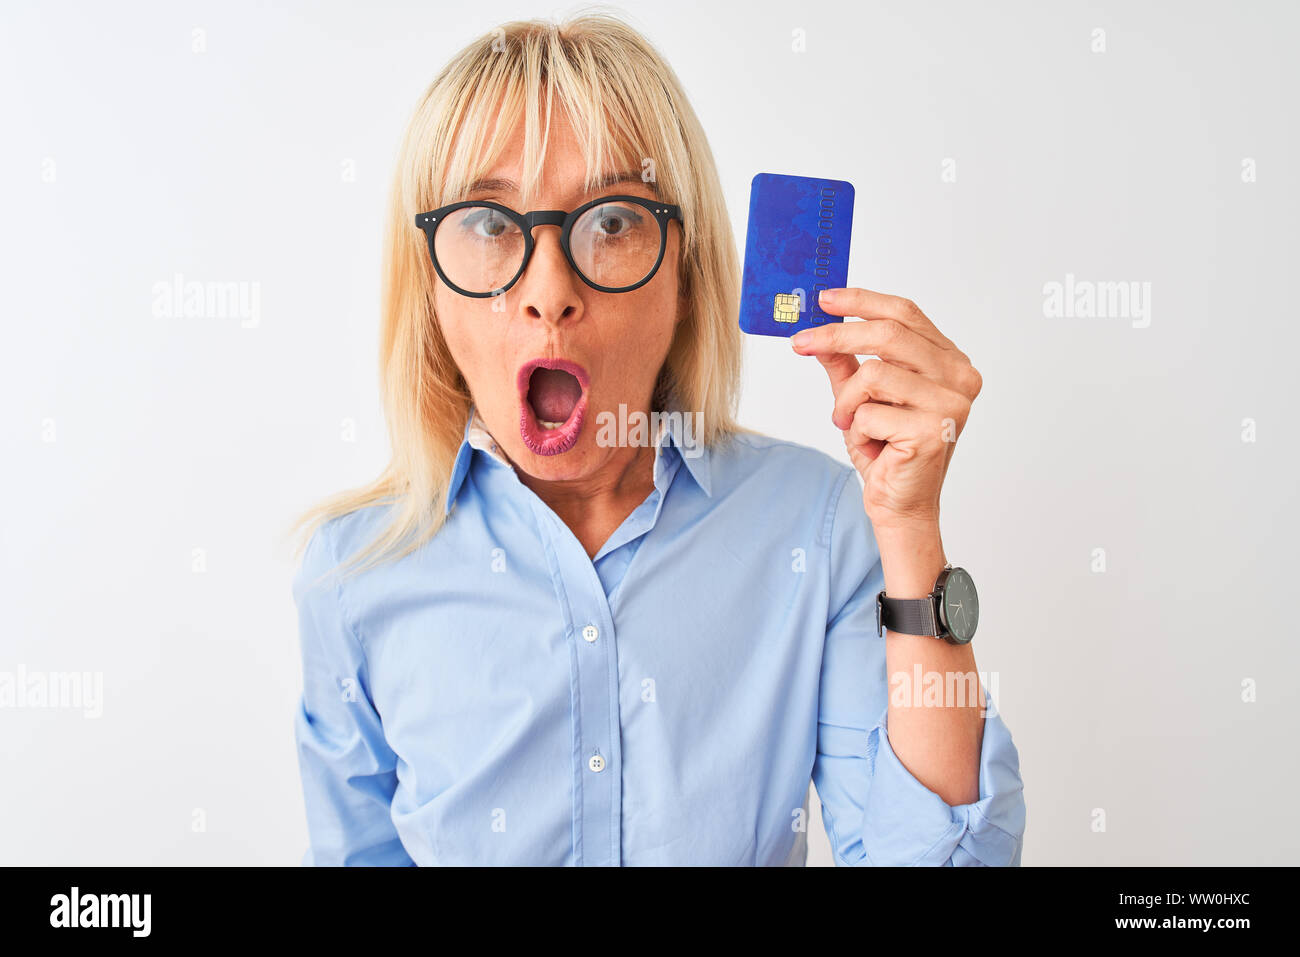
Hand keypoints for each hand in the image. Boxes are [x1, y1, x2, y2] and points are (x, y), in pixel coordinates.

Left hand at [791, 288, 981, 532]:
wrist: (900, 504)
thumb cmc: (887, 450)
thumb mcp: (860, 396)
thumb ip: (845, 361)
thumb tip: (821, 327)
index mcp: (949, 360)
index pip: (905, 313)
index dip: (862, 301)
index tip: (825, 299)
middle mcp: (958, 377)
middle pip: (889, 334)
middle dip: (836, 335)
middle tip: (801, 343)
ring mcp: (950, 404)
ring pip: (873, 374)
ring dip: (847, 401)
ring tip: (851, 423)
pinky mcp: (932, 431)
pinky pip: (869, 413)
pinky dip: (857, 430)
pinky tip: (873, 447)